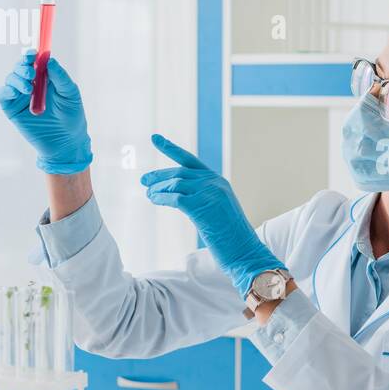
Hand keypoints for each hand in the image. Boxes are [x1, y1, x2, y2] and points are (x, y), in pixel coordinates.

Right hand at [0, 50, 92, 173]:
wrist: (65, 142)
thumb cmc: (71, 116)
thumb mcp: (70, 94)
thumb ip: (60, 77)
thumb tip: (49, 59)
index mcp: (46, 78)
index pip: (35, 62)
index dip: (31, 55)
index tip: (33, 53)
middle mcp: (31, 84)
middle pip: (20, 67)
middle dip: (22, 66)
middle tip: (30, 72)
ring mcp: (20, 96)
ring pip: (11, 79)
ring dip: (17, 78)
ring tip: (29, 88)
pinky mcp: (12, 109)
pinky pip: (3, 94)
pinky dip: (6, 90)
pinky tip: (16, 92)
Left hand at [141, 134, 283, 297]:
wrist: (245, 251)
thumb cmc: (231, 237)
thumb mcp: (218, 211)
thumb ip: (202, 198)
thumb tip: (177, 195)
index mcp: (219, 182)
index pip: (190, 161)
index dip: (170, 148)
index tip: (155, 138)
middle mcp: (215, 183)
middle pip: (179, 172)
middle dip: (158, 175)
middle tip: (143, 180)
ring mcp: (209, 193)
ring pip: (175, 183)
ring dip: (158, 189)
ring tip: (149, 195)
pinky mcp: (202, 207)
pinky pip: (174, 198)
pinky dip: (161, 198)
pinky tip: (154, 200)